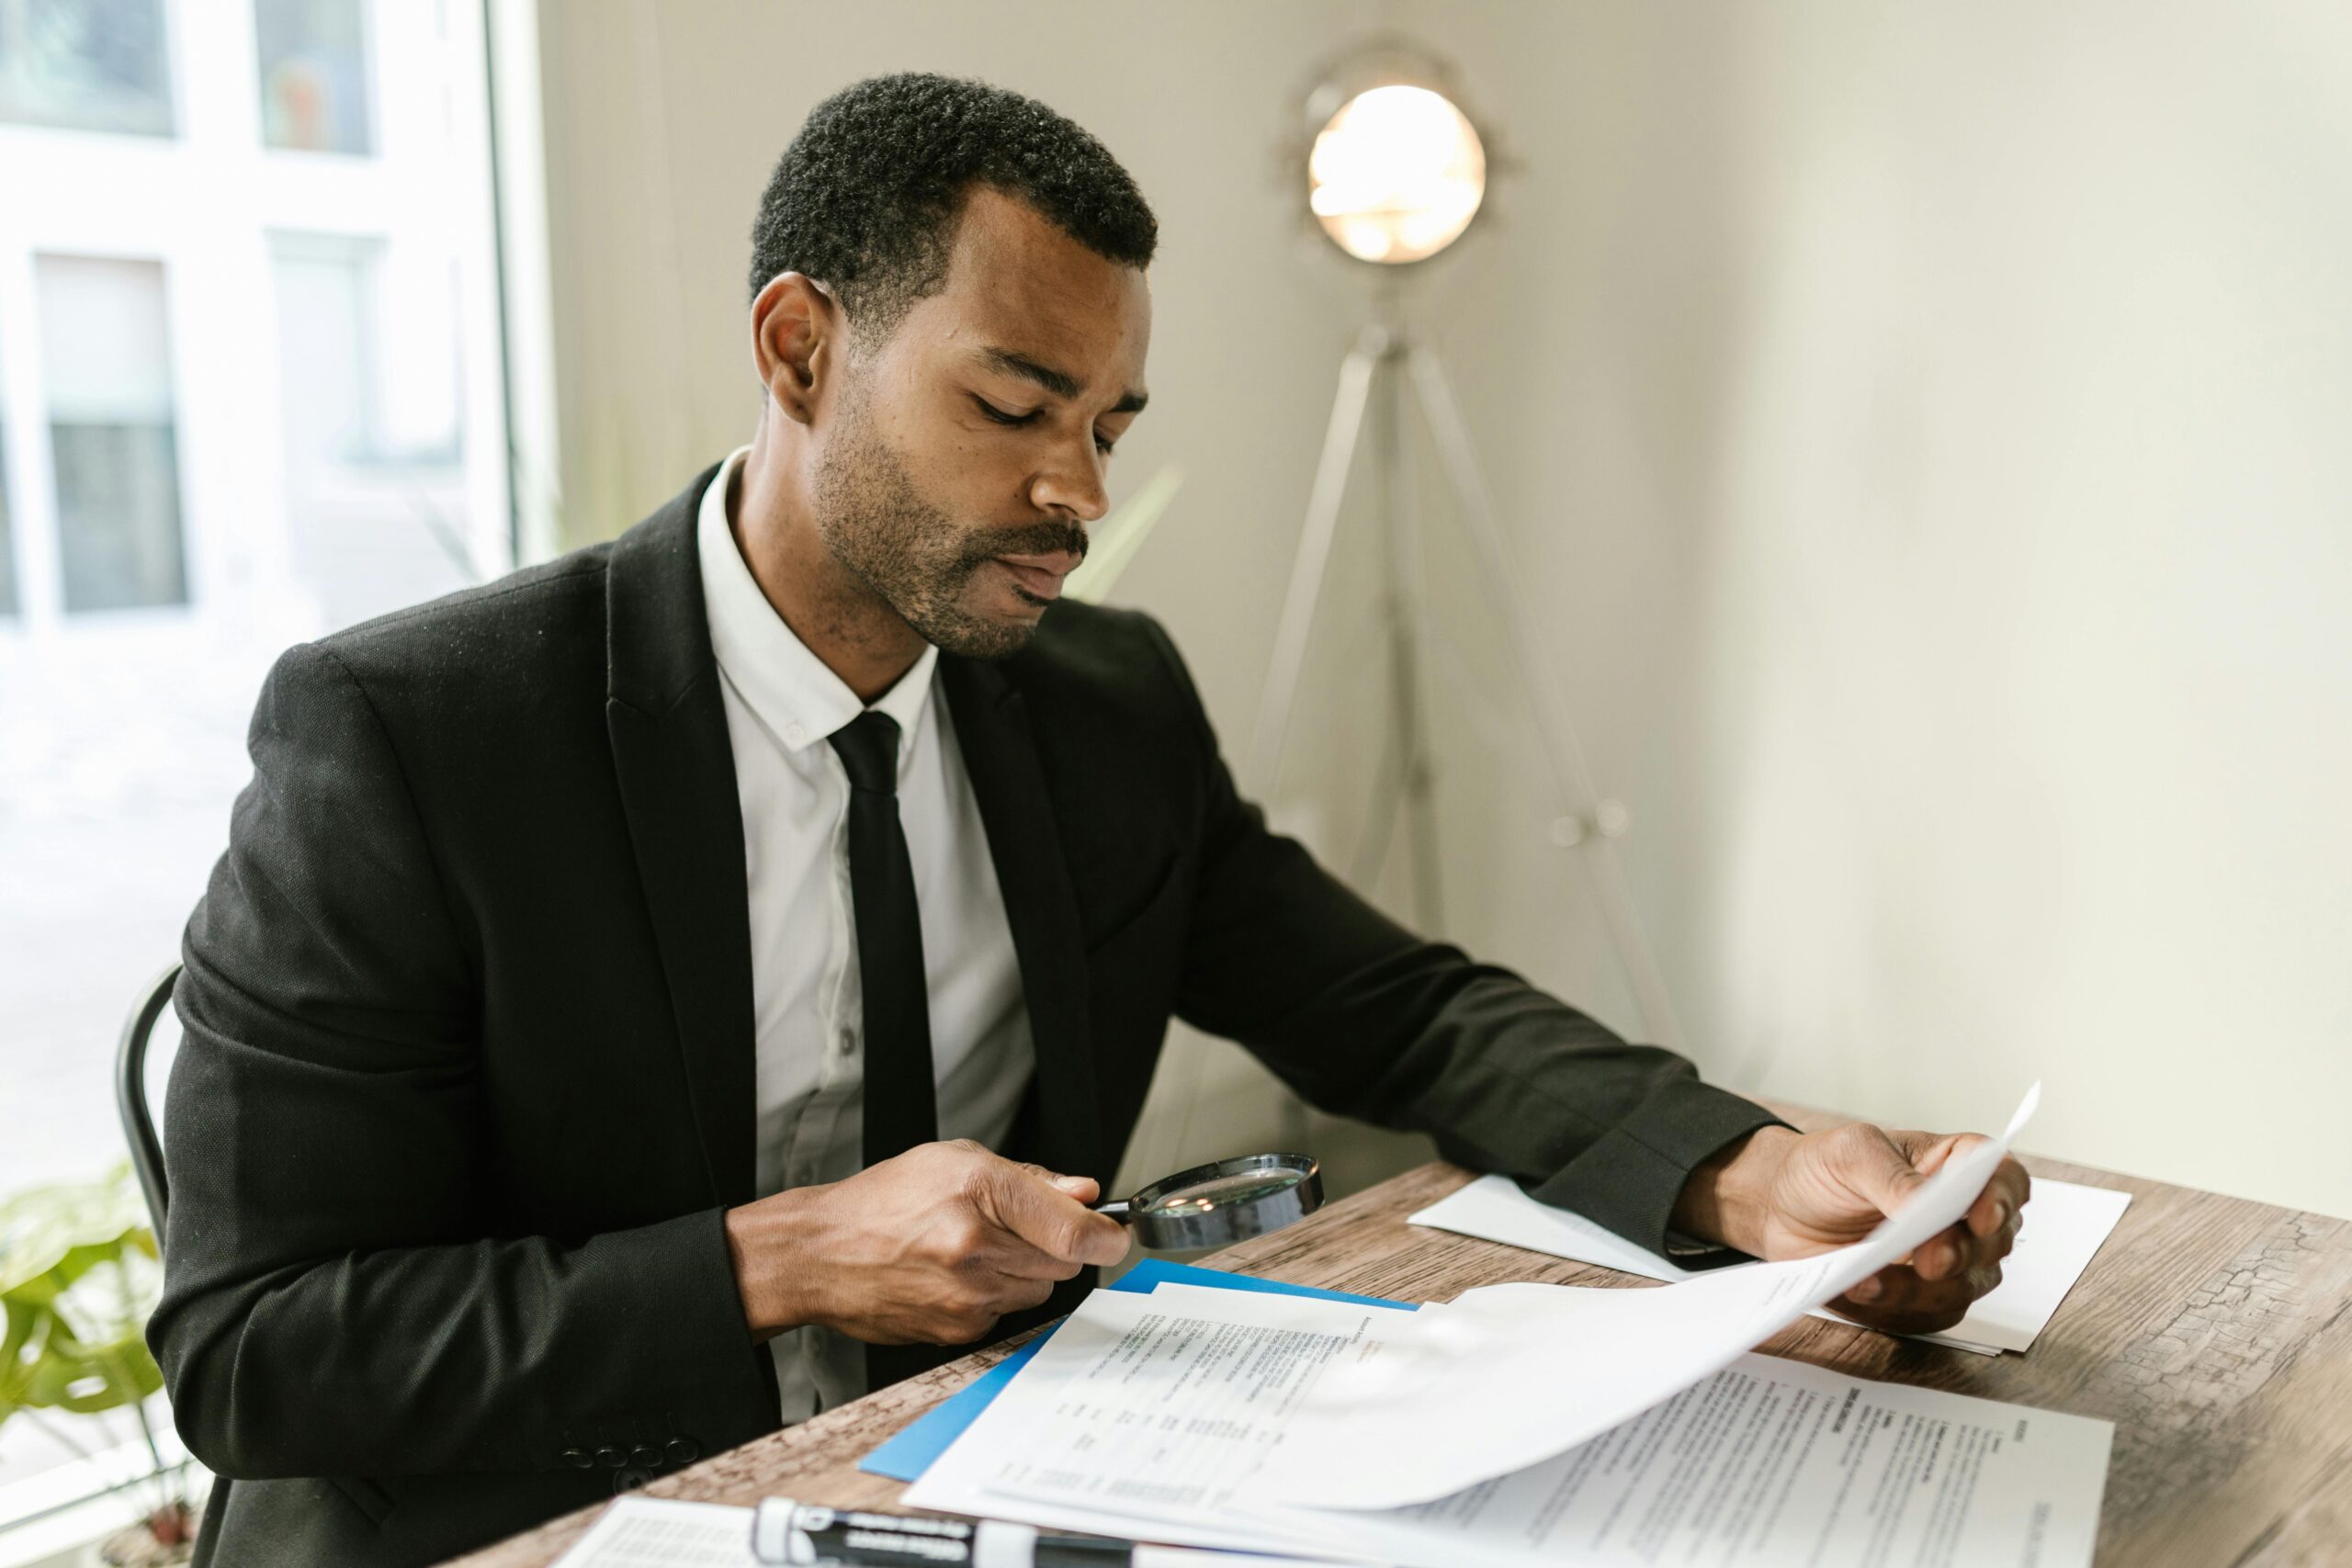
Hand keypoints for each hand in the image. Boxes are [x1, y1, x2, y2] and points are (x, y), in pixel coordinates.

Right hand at [724, 1140, 1131, 1346]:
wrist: (822, 1253)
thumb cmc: (883, 1202)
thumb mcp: (954, 1163)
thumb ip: (1028, 1179)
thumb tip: (1083, 1192)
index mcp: (978, 1190)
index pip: (1072, 1228)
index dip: (1106, 1236)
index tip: (1115, 1236)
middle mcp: (975, 1245)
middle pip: (1064, 1260)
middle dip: (1058, 1245)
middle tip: (1022, 1231)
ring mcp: (966, 1293)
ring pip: (1040, 1288)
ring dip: (1027, 1271)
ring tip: (978, 1250)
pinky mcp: (958, 1328)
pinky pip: (1007, 1312)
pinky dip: (997, 1296)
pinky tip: (958, 1277)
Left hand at [1673, 1122, 2030, 1336]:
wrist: (1780, 1207)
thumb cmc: (1823, 1169)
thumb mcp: (1850, 1153)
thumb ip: (1891, 1176)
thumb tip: (1924, 1205)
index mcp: (1954, 1166)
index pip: (2005, 1179)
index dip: (2003, 1199)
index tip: (1982, 1216)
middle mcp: (1961, 1217)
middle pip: (1994, 1242)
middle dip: (1961, 1253)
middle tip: (1930, 1258)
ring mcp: (1946, 1262)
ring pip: (1964, 1287)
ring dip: (1919, 1288)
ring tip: (1869, 1277)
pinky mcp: (1919, 1298)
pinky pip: (1927, 1315)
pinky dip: (1895, 1307)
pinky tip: (1860, 1288)